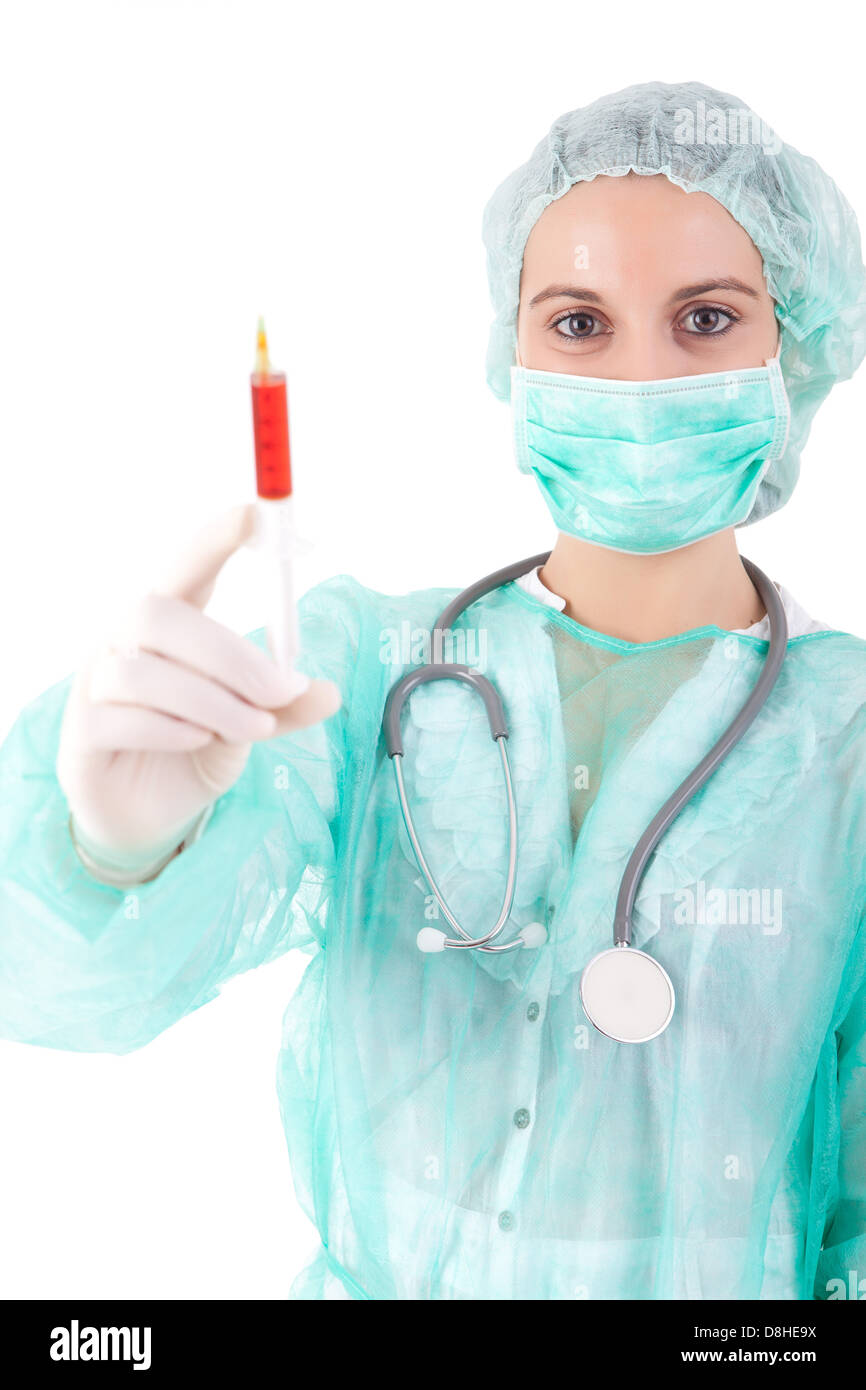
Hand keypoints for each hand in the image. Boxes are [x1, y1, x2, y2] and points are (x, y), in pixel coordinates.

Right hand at [57, 504, 340, 863]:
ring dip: (213, 701)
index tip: (254, 513)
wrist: (148, 817)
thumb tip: (328, 691)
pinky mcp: (79, 734)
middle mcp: (122, 641)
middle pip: (160, 613)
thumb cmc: (195, 751)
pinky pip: (119, 717)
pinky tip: (199, 742)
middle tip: (280, 692)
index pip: (184, 567)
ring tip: (254, 728)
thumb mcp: (251, 727)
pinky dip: (171, 729)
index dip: (213, 538)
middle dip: (231, 654)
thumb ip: (284, 707)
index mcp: (168, 624)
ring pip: (143, 670)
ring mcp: (94, 684)